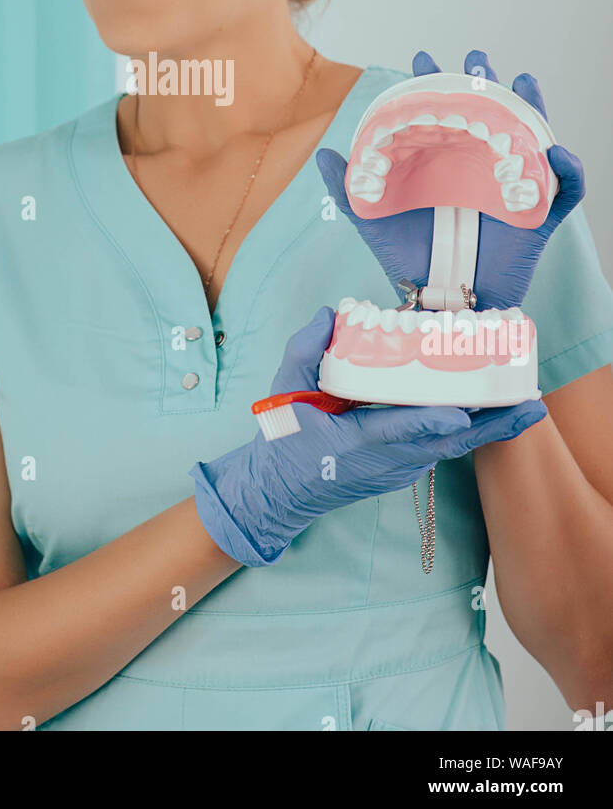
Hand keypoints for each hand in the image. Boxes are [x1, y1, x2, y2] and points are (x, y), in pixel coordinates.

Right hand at [189, 306, 545, 566]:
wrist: (280, 493)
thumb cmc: (284, 441)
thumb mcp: (284, 392)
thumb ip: (305, 351)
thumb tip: (331, 315)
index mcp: (352, 442)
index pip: (395, 430)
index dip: (428, 421)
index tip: (460, 412)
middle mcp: (385, 461)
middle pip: (446, 443)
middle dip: (491, 426)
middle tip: (529, 404)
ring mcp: (399, 469)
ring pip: (451, 447)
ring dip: (490, 428)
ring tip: (525, 403)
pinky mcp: (406, 470)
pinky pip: (444, 449)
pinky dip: (471, 430)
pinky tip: (493, 410)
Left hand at [316, 49, 584, 310]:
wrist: (441, 302)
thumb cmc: (410, 261)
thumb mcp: (373, 221)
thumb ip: (348, 188)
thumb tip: (323, 153)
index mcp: (444, 163)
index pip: (442, 113)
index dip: (433, 84)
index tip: (421, 58)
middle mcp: (479, 167)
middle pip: (488, 114)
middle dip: (483, 81)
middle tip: (475, 57)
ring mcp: (512, 187)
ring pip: (530, 137)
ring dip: (530, 106)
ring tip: (521, 80)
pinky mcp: (538, 216)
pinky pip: (565, 189)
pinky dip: (569, 169)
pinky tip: (556, 150)